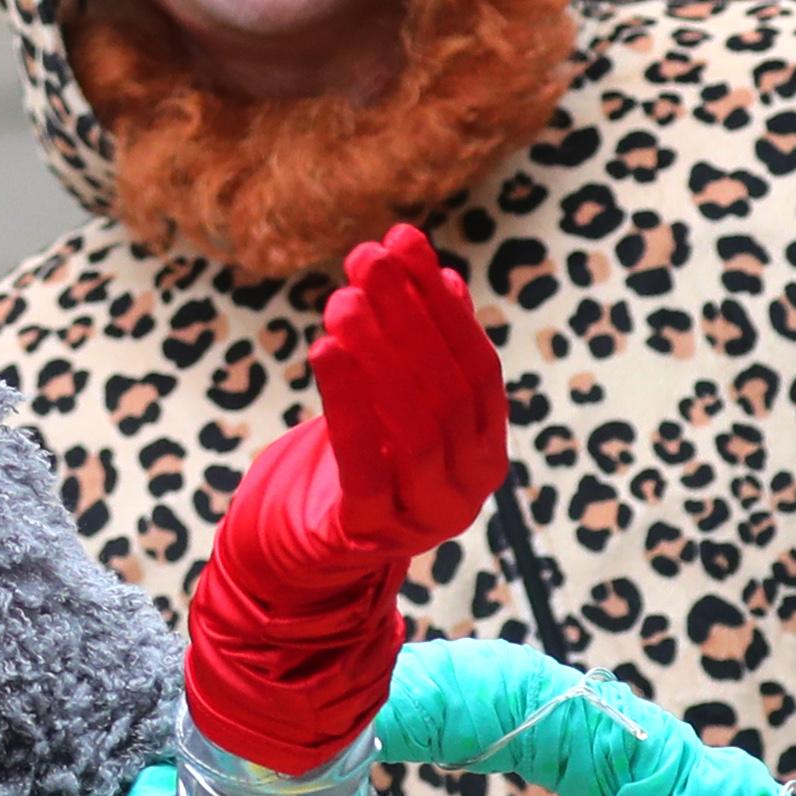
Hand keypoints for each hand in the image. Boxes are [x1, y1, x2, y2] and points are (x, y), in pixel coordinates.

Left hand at [187, 228, 506, 769]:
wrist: (311, 554)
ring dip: (379, 352)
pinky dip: (349, 401)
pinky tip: (326, 351)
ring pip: (414, 422)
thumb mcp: (391, 404)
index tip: (405, 242)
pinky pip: (366, 461)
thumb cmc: (360, 464)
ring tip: (342, 297)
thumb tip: (433, 272)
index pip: (474, 362)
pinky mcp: (374, 533)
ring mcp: (429, 514)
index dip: (439, 301)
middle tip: (368, 257)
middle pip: (444, 386)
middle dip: (406, 315)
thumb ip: (415, 348)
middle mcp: (471, 482)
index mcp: (485, 445)